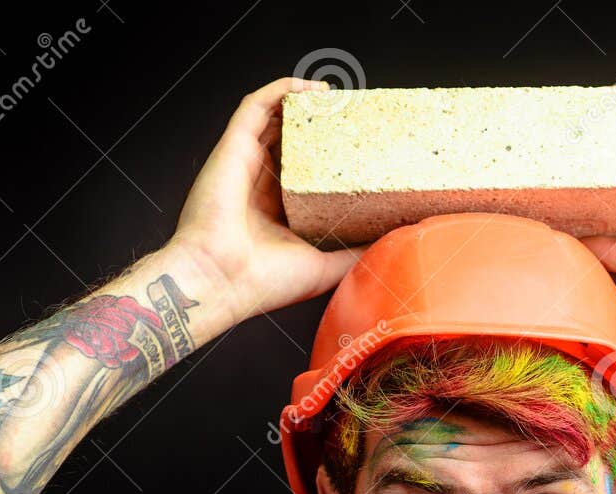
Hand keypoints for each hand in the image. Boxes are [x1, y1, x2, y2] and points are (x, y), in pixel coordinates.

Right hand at [167, 76, 362, 326]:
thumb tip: (391, 244)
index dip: (326, 159)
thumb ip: (355, 254)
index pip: (303, 174)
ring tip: (336, 99)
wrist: (223, 280)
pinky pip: (256, 105)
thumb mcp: (326, 268)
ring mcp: (245, 163)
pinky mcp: (233, 146)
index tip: (357, 150)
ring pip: (274, 119)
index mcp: (276, 213)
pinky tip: (312, 88)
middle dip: (318, 126)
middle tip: (351, 119)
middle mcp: (259, 185)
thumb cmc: (264, 283)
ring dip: (303, 105)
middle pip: (290, 143)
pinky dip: (281, 89)